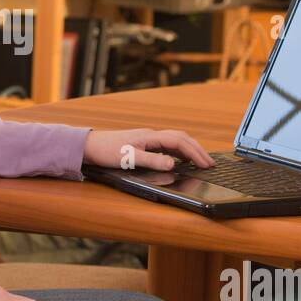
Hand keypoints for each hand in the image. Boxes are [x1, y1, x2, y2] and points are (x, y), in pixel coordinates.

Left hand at [83, 128, 214, 171]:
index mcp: (151, 137)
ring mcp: (148, 138)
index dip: (196, 153)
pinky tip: (181, 159)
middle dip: (198, 150)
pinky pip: (168, 144)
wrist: (90, 145)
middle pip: (182, 138)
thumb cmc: (107, 151)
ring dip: (190, 149)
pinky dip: (179, 151)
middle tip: (210, 164)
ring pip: (176, 140)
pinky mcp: (144, 143)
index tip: (206, 165)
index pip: (180, 142)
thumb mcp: (129, 158)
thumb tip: (173, 164)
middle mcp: (152, 135)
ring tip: (201, 161)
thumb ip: (152, 161)